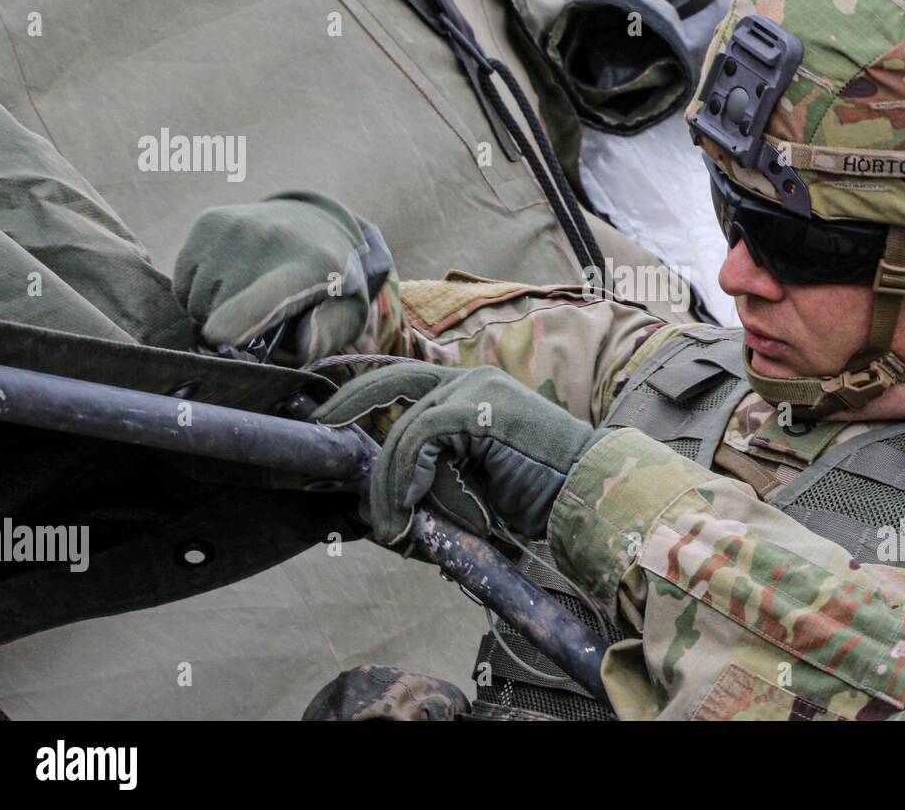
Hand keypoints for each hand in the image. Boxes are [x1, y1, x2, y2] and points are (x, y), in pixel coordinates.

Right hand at [173, 190, 393, 361]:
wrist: (315, 224)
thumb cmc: (332, 282)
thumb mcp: (350, 312)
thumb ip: (329, 334)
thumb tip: (302, 348)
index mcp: (313, 266)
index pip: (269, 295)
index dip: (242, 317)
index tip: (220, 336)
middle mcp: (267, 237)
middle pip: (222, 311)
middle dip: (233, 330)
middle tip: (260, 321)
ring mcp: (234, 227)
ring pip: (196, 301)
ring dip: (212, 313)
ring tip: (246, 297)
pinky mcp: (208, 222)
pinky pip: (181, 283)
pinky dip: (197, 294)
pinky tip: (227, 282)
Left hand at [313, 362, 609, 544]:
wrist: (586, 494)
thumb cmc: (537, 495)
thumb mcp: (474, 481)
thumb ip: (435, 473)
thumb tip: (386, 497)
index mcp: (471, 390)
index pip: (405, 379)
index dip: (363, 389)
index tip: (327, 410)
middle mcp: (470, 380)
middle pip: (393, 383)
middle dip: (350, 405)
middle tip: (319, 427)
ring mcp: (474, 390)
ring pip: (405, 429)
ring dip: (390, 484)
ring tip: (392, 526)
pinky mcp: (474, 409)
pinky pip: (419, 440)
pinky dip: (407, 478)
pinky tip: (410, 507)